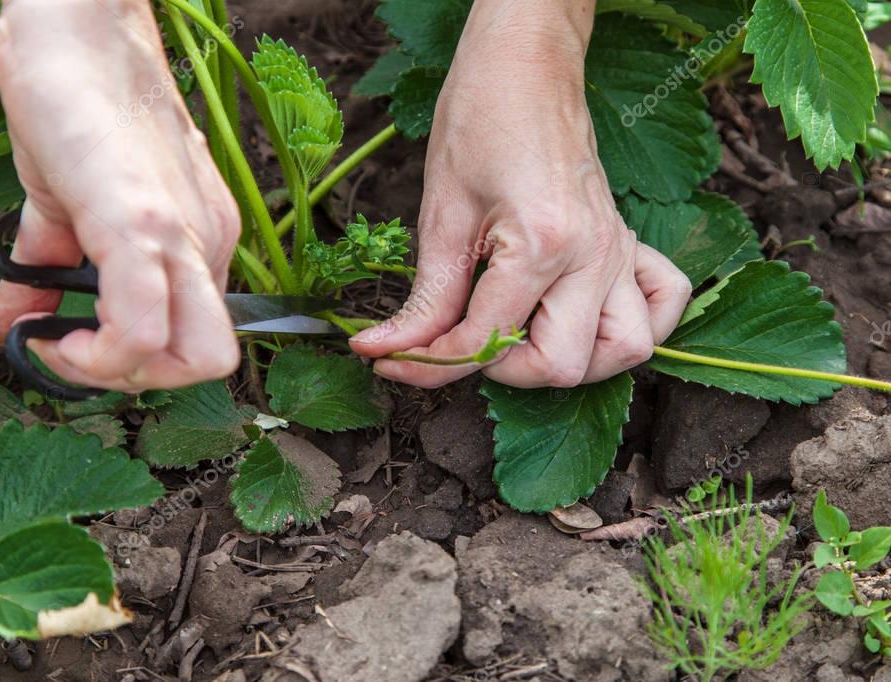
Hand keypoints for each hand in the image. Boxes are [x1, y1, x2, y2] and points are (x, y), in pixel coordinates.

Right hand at [0, 0, 240, 391]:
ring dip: (115, 373)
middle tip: (76, 351)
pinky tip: (46, 329)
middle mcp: (208, 243)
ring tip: (56, 338)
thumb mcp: (69, 206)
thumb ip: (50, 272)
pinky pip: (142, 327)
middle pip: (210, 362)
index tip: (75, 343)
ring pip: (194, 359)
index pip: (199, 340)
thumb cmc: (79, 108)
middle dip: (137, 379)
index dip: (138, 362)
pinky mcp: (140, 222)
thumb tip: (15, 329)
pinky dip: (95, 353)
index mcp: (201, 241)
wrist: (77, 27)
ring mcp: (182, 235)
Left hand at [350, 0, 691, 388]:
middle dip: (505, 371)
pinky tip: (586, 319)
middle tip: (464, 342)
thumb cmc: (480, 119)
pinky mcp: (628, 242)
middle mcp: (595, 254)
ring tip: (524, 338)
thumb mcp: (441, 213)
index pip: (487, 338)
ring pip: (626, 350)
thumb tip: (389, 350)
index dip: (431, 362)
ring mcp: (619, 249)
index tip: (392, 361)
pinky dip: (630, 327)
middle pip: (565, 366)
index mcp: (543, 243)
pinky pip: (664, 303)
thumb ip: (426, 297)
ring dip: (572, 361)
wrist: (525, 65)